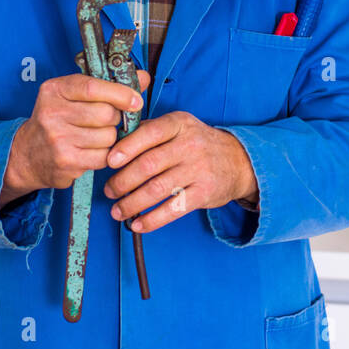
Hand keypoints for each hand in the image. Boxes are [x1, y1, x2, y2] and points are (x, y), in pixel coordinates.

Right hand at [1, 71, 150, 205]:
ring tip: (95, 137)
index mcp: (55, 90)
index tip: (135, 100)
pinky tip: (91, 150)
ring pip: (108, 136)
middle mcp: (52, 112)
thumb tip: (143, 76)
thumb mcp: (74, 95)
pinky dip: (104, 155)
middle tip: (106, 121)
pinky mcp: (66, 161)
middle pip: (106, 114)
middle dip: (114, 118)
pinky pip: (103, 157)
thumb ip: (108, 85)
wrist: (26, 154)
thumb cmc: (57, 120)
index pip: (94, 87)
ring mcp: (58, 138)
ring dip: (109, 138)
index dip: (120, 93)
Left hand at [102, 111, 257, 232]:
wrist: (238, 160)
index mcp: (179, 124)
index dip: (126, 148)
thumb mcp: (179, 126)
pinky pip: (173, 209)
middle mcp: (190, 145)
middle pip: (149, 165)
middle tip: (109, 190)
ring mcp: (198, 170)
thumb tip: (114, 145)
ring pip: (157, 190)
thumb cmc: (197, 142)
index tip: (109, 162)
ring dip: (132, 203)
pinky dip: (152, 220)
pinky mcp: (204, 193)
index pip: (149, 133)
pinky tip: (137, 224)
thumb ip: (149, 130)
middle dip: (123, 181)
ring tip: (117, 211)